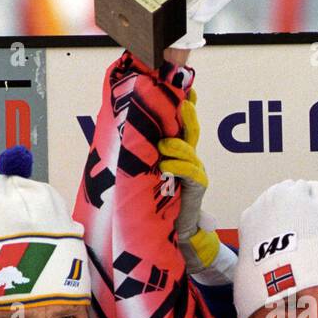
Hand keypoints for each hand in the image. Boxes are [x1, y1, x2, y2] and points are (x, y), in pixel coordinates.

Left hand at [157, 91, 218, 273]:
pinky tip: (167, 166)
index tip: (184, 88)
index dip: (185, 105)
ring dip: (175, 146)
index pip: (181, 123)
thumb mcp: (145, 171)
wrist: (173, 229)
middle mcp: (188, 156)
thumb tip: (120, 130)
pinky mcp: (197, 186)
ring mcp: (195, 170)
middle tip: (183, 103)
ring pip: (188, 150)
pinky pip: (190, 171)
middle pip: (190, 130)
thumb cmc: (155, 200)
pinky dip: (178, 166)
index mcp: (176, 150)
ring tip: (163, 147)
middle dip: (187, 115)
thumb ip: (141, 152)